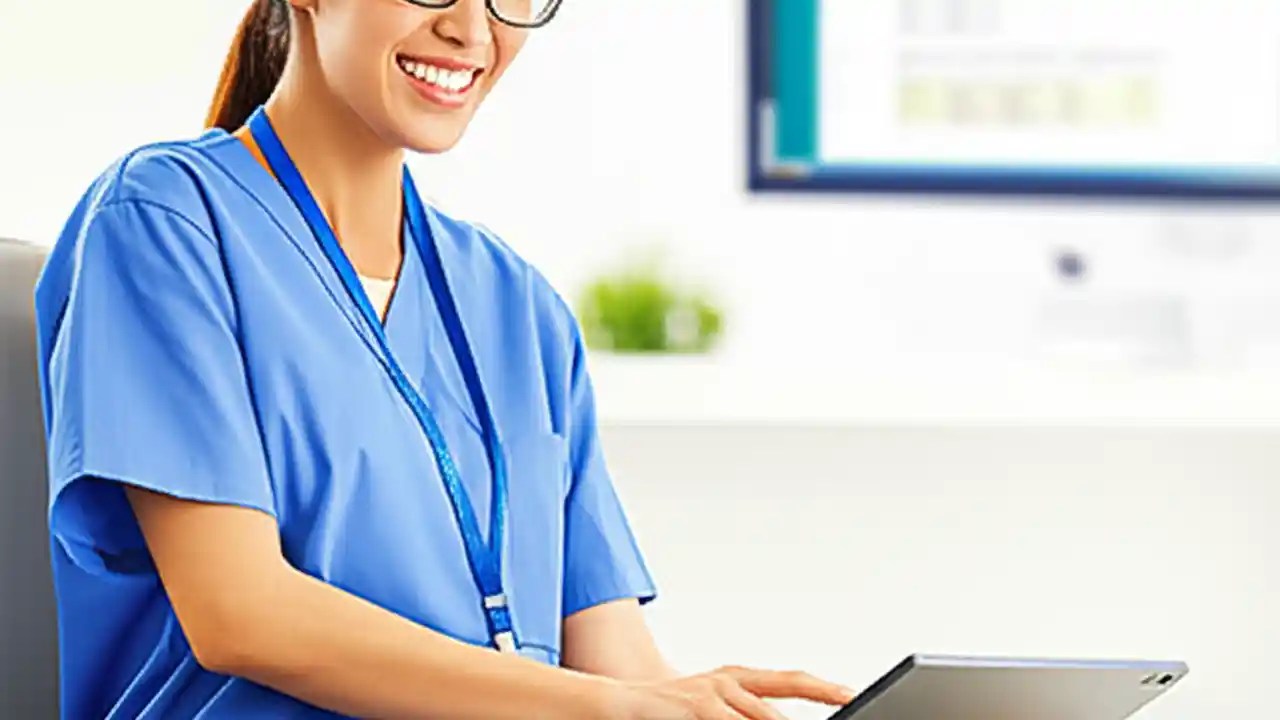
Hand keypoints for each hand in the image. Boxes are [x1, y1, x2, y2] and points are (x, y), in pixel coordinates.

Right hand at [617, 665, 855, 719]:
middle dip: (814, 706)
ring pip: (762, 717)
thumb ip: (741, 716)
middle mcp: (727, 679)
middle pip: (783, 694)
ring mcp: (711, 690)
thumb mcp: (711, 712)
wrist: (617, 703)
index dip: (822, 686)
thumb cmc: (667, 712)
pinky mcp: (695, 705)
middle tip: (843, 709)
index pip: (789, 680)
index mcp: (736, 678)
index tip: (849, 693)